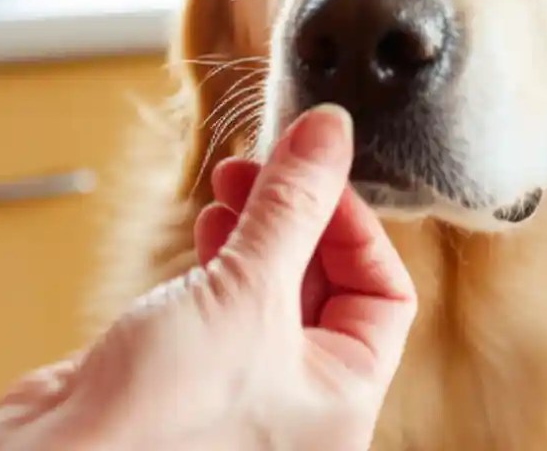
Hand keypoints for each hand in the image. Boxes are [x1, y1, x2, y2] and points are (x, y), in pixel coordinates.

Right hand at [0, 106, 416, 450]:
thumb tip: (331, 131)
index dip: (356, 223)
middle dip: (299, 214)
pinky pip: (228, 301)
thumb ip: (294, 206)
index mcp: (344, 398)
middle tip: (267, 160)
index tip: (316, 169)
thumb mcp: (246, 292)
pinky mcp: (193, 371)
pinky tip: (207, 223)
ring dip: (259, 226)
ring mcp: (245, 386)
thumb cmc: (161, 416)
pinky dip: (223, 256)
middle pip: (329, 283)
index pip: (385, 294)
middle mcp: (302, 399)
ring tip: (231, 179)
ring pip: (274, 286)